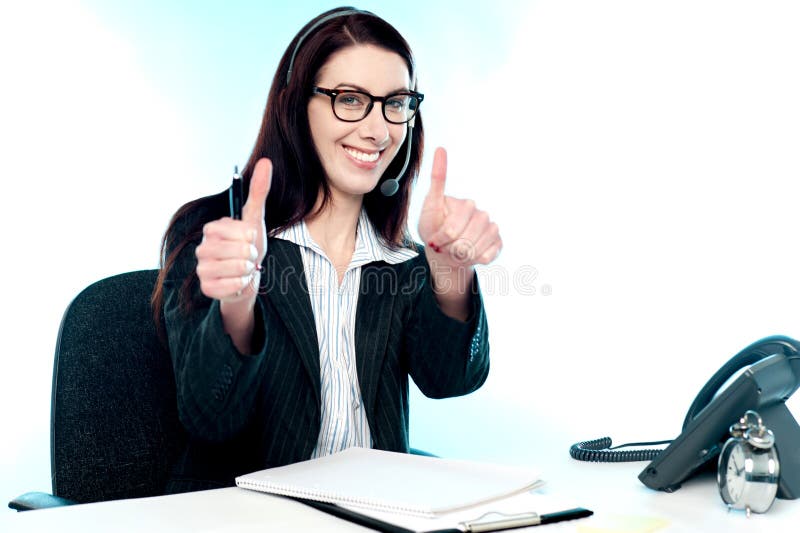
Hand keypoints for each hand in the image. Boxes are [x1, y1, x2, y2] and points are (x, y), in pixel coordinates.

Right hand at [195, 158, 271, 301]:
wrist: (247, 276)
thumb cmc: (249, 245)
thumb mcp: (256, 219)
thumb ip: (259, 191)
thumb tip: (266, 161)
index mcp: (212, 229)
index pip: (237, 230)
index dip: (250, 236)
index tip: (249, 239)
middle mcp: (202, 248)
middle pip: (239, 250)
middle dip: (252, 254)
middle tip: (249, 256)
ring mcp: (202, 268)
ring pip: (237, 268)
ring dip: (249, 269)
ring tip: (245, 268)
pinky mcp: (207, 288)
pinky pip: (231, 286)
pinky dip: (242, 284)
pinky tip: (240, 281)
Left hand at [417, 147, 501, 266]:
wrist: (446, 251)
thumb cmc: (435, 228)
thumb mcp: (429, 207)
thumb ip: (437, 183)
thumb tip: (441, 148)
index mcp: (465, 204)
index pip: (451, 228)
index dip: (440, 239)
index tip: (434, 241)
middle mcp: (481, 214)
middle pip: (463, 241)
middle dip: (449, 249)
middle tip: (443, 248)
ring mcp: (491, 228)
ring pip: (475, 250)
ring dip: (460, 257)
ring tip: (453, 252)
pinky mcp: (498, 243)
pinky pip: (488, 256)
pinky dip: (474, 260)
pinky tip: (470, 255)